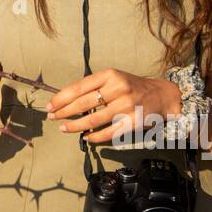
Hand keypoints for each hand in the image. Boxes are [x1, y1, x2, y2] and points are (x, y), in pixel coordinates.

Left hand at [46, 67, 181, 144]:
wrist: (162, 95)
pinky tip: (86, 137)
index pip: (79, 87)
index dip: (61, 98)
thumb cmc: (131, 86)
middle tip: (53, 118)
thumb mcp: (114, 78)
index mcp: (110, 75)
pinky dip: (94, 137)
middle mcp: (118, 89)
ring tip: (64, 128)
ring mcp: (126, 106)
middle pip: (83, 104)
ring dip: (75, 126)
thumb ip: (93, 86)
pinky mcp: (133, 122)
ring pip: (93, 120)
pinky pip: (109, 133)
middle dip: (63, 112)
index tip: (50, 105)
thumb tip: (65, 98)